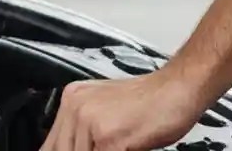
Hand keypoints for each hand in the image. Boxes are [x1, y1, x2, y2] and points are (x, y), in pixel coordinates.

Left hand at [41, 71, 204, 150]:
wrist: (180, 88)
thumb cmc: (153, 102)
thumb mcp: (107, 112)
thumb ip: (84, 134)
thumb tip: (73, 148)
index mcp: (72, 100)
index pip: (51, 146)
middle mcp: (76, 109)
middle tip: (108, 149)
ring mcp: (91, 123)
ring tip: (119, 148)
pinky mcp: (110, 139)